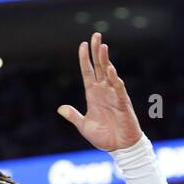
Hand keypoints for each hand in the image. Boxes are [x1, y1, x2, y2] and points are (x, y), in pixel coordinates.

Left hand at [57, 32, 142, 151]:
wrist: (120, 148)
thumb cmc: (104, 137)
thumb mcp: (84, 126)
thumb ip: (74, 116)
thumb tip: (60, 109)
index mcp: (93, 95)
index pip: (88, 72)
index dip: (84, 59)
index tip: (82, 45)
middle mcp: (104, 91)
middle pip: (99, 66)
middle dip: (97, 51)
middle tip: (95, 35)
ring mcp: (114, 95)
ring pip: (109, 73)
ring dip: (105, 60)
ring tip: (102, 47)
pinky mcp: (122, 103)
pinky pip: (118, 89)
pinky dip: (114, 79)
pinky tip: (109, 70)